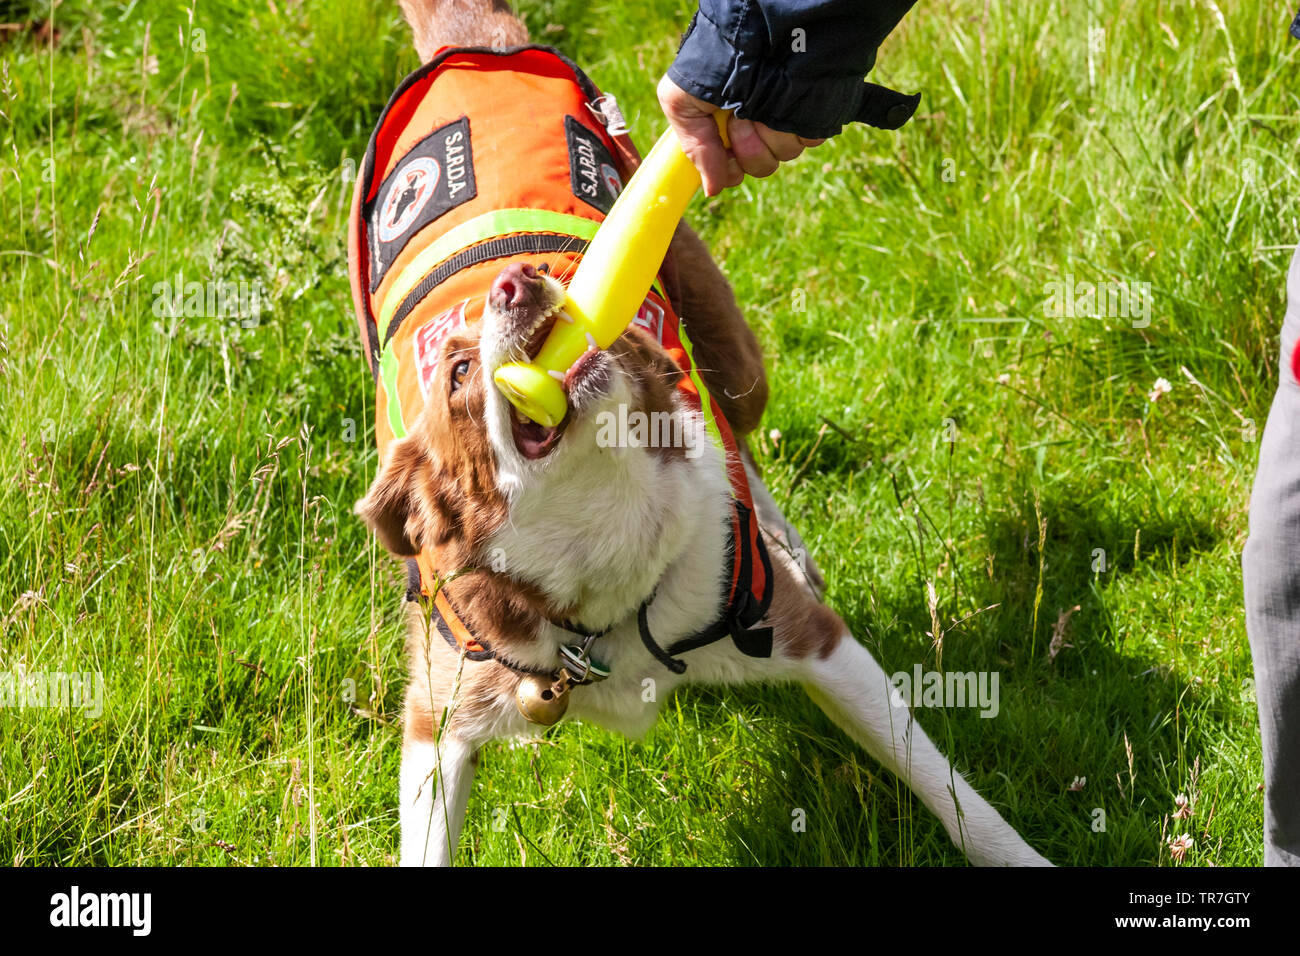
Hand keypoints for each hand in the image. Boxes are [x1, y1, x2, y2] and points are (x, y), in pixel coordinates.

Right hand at [657, 75, 825, 195]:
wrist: (755, 31)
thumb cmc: (714, 60)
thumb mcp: (682, 102)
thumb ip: (694, 149)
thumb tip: (712, 190)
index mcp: (729, 127)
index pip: (734, 170)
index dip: (729, 168)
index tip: (724, 154)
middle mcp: (758, 125)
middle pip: (760, 167)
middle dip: (748, 148)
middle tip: (741, 118)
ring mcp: (787, 119)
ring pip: (783, 155)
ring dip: (769, 134)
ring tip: (762, 103)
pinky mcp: (814, 112)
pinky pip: (808, 139)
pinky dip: (796, 125)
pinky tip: (786, 102)